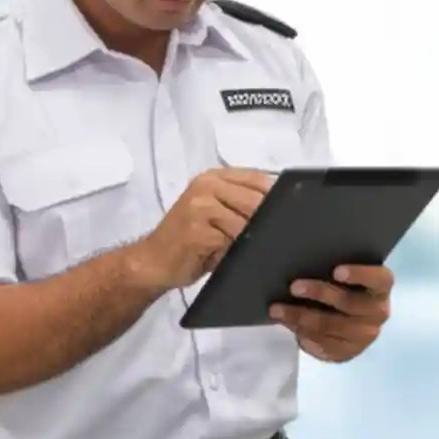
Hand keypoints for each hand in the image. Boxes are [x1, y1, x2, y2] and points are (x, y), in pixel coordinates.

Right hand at [130, 169, 273, 291]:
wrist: (152, 262)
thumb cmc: (190, 241)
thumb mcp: (217, 215)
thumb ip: (242, 206)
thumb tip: (284, 212)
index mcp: (213, 177)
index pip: (258, 180)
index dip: (276, 199)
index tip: (286, 217)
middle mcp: (206, 185)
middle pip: (255, 200)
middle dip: (267, 223)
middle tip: (276, 239)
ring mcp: (199, 205)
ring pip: (245, 221)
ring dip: (252, 240)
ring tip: (250, 251)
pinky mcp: (196, 229)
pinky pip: (231, 240)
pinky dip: (237, 251)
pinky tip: (232, 258)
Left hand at [270, 265, 393, 362]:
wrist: (347, 316)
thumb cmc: (341, 284)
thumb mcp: (342, 271)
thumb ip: (331, 263)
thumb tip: (302, 256)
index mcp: (381, 287)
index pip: (379, 279)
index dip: (360, 275)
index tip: (336, 271)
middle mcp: (378, 312)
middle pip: (349, 303)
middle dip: (319, 293)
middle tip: (294, 287)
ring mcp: (365, 336)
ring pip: (330, 327)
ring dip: (300, 317)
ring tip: (277, 309)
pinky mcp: (349, 353)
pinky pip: (323, 346)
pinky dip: (303, 334)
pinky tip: (287, 324)